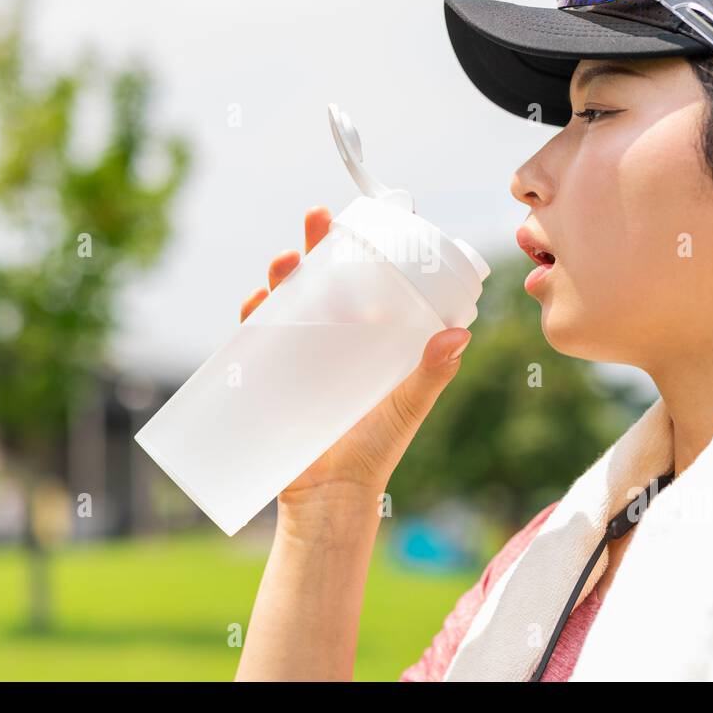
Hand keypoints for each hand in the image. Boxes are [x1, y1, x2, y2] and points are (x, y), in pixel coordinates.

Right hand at [239, 206, 471, 507]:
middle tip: (318, 218)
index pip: (370, 278)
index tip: (374, 214)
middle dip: (318, 244)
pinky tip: (255, 301)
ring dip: (284, 272)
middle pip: (324, 276)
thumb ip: (430, 375)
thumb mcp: (406, 408)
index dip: (369, 245)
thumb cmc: (375, 453)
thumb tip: (459, 336)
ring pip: (288, 298)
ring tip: (287, 259)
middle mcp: (333, 336)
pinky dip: (253, 313)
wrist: (328, 498)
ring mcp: (299, 352)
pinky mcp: (270, 372)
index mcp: (369, 335)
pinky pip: (256, 335)